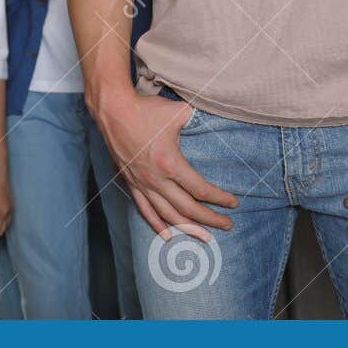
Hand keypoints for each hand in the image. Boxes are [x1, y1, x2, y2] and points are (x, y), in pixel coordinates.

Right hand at [94, 88, 236, 241]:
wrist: (113, 110)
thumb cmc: (146, 109)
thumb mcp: (178, 111)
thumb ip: (198, 120)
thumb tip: (215, 118)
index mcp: (170, 163)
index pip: (200, 189)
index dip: (219, 198)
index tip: (233, 203)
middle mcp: (156, 179)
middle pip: (188, 208)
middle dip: (210, 219)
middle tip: (227, 225)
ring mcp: (142, 184)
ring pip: (168, 214)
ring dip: (188, 228)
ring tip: (204, 237)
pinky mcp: (131, 183)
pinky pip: (145, 209)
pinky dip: (157, 225)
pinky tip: (167, 236)